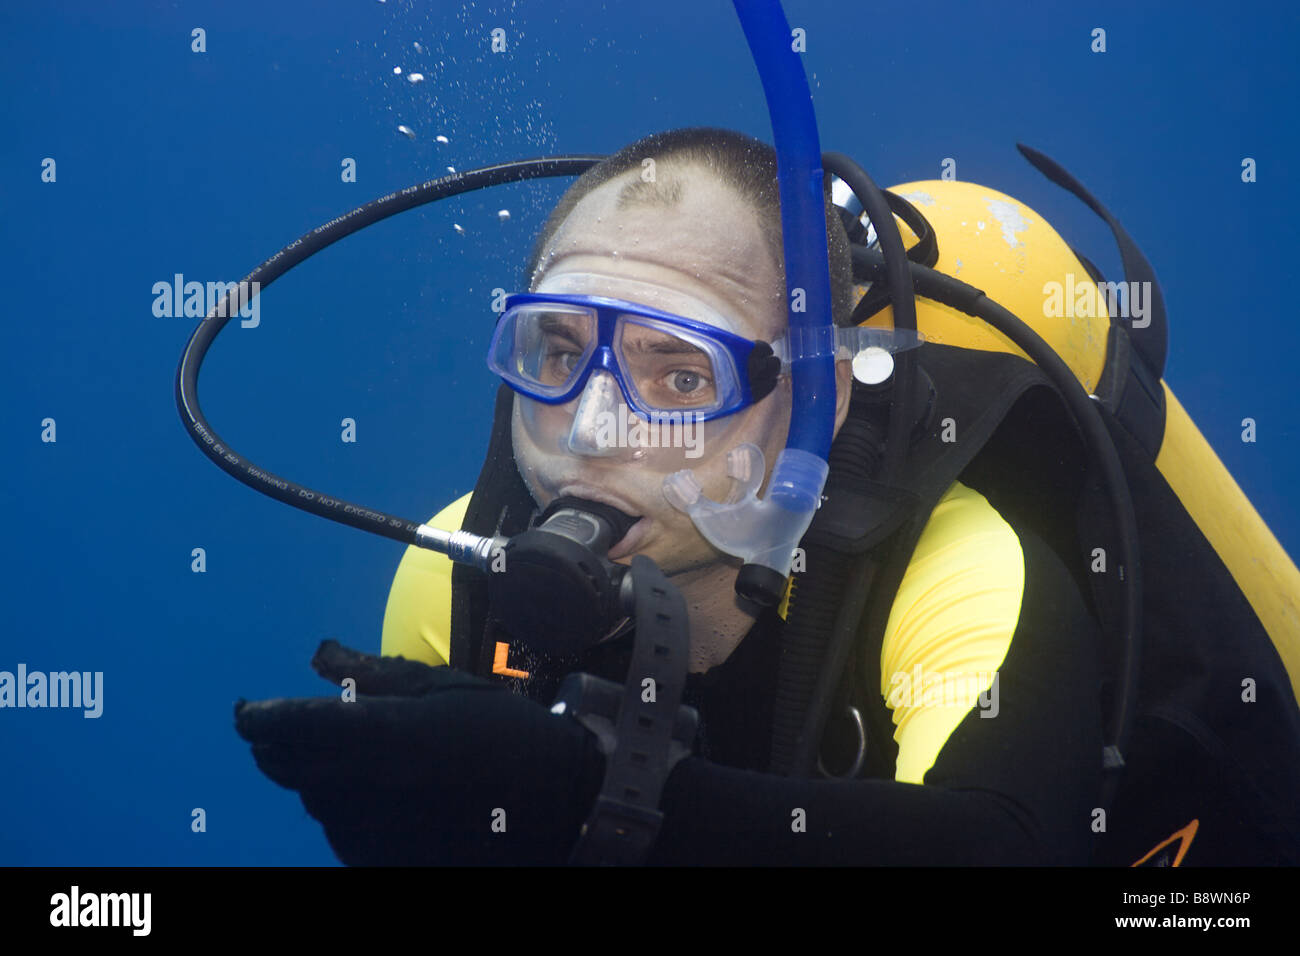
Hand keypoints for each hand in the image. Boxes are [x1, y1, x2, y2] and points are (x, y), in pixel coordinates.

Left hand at [234, 641, 603, 865]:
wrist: (553, 801)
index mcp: (384, 732)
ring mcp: (375, 828)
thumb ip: (374, 673)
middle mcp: (370, 784)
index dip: (259, 718)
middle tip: (280, 732)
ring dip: (314, 778)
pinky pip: (341, 833)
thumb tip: (321, 654)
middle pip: (287, 767)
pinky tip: (374, 795)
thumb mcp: (442, 689)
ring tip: (346, 761)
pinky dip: (342, 811)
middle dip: (276, 746)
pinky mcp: (385, 859)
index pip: (293, 725)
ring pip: (313, 801)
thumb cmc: (502, 732)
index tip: (246, 711)